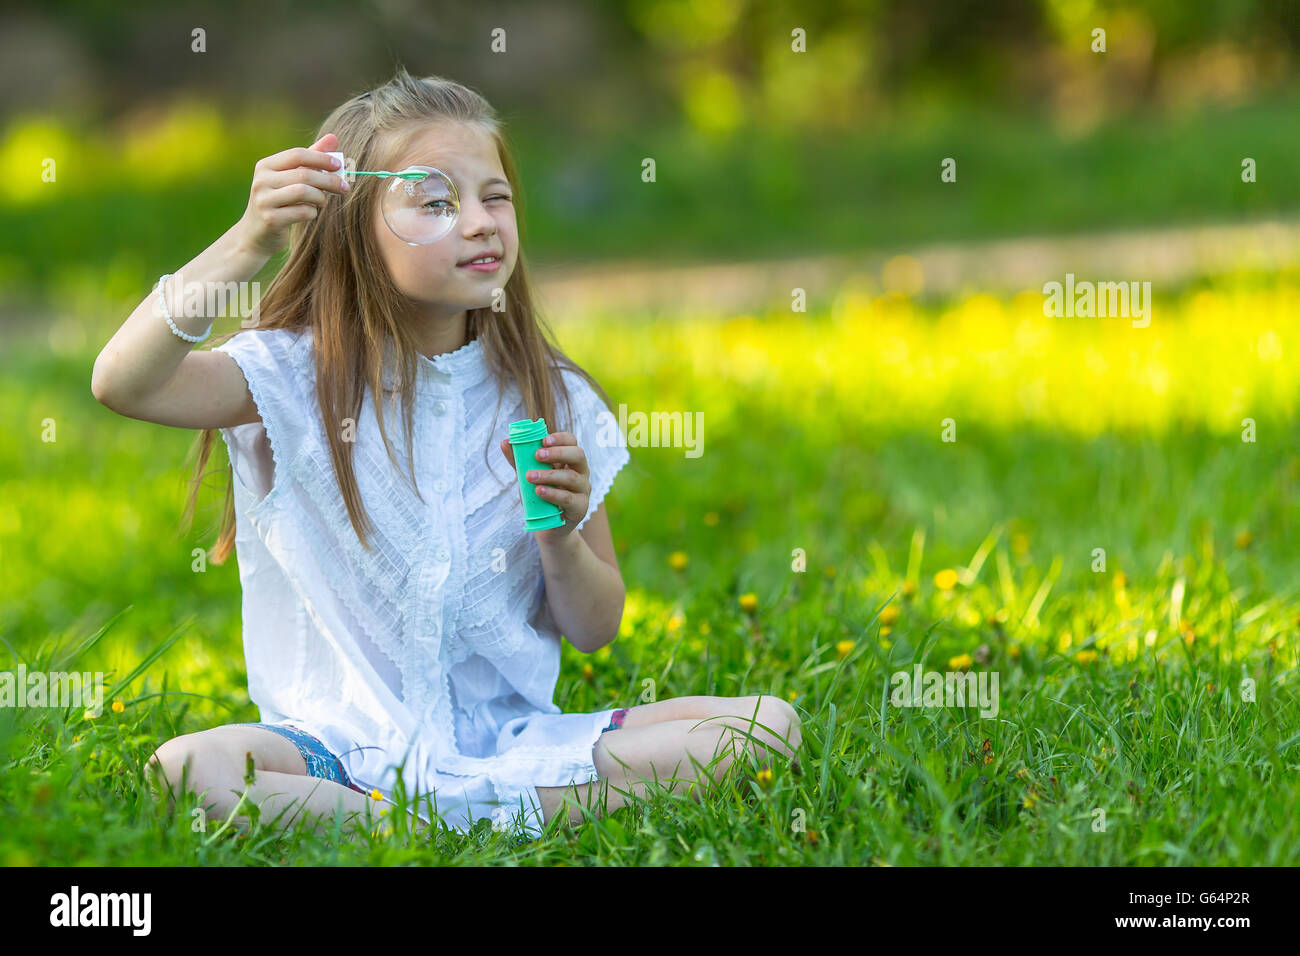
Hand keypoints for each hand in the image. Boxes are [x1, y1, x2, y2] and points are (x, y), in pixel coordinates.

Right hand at [234, 132, 349, 258]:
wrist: (255, 234)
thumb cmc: (279, 202)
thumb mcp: (291, 178)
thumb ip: (311, 158)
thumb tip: (334, 138)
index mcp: (266, 166)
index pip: (297, 154)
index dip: (321, 158)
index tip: (339, 166)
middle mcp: (261, 181)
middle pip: (303, 174)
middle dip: (329, 180)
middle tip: (344, 187)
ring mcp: (264, 200)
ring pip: (303, 192)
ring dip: (321, 197)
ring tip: (323, 200)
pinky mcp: (270, 220)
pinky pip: (302, 212)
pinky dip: (313, 212)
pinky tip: (311, 213)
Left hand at [499, 431, 590, 540]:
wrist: (547, 524)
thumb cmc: (541, 494)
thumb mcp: (529, 475)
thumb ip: (519, 460)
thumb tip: (505, 442)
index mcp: (570, 460)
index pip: (572, 442)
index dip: (560, 438)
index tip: (543, 441)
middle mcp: (581, 472)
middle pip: (578, 455)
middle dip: (558, 453)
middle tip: (537, 455)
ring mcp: (583, 490)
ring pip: (571, 477)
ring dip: (549, 475)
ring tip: (529, 476)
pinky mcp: (580, 507)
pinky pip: (568, 498)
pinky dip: (552, 493)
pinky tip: (539, 491)